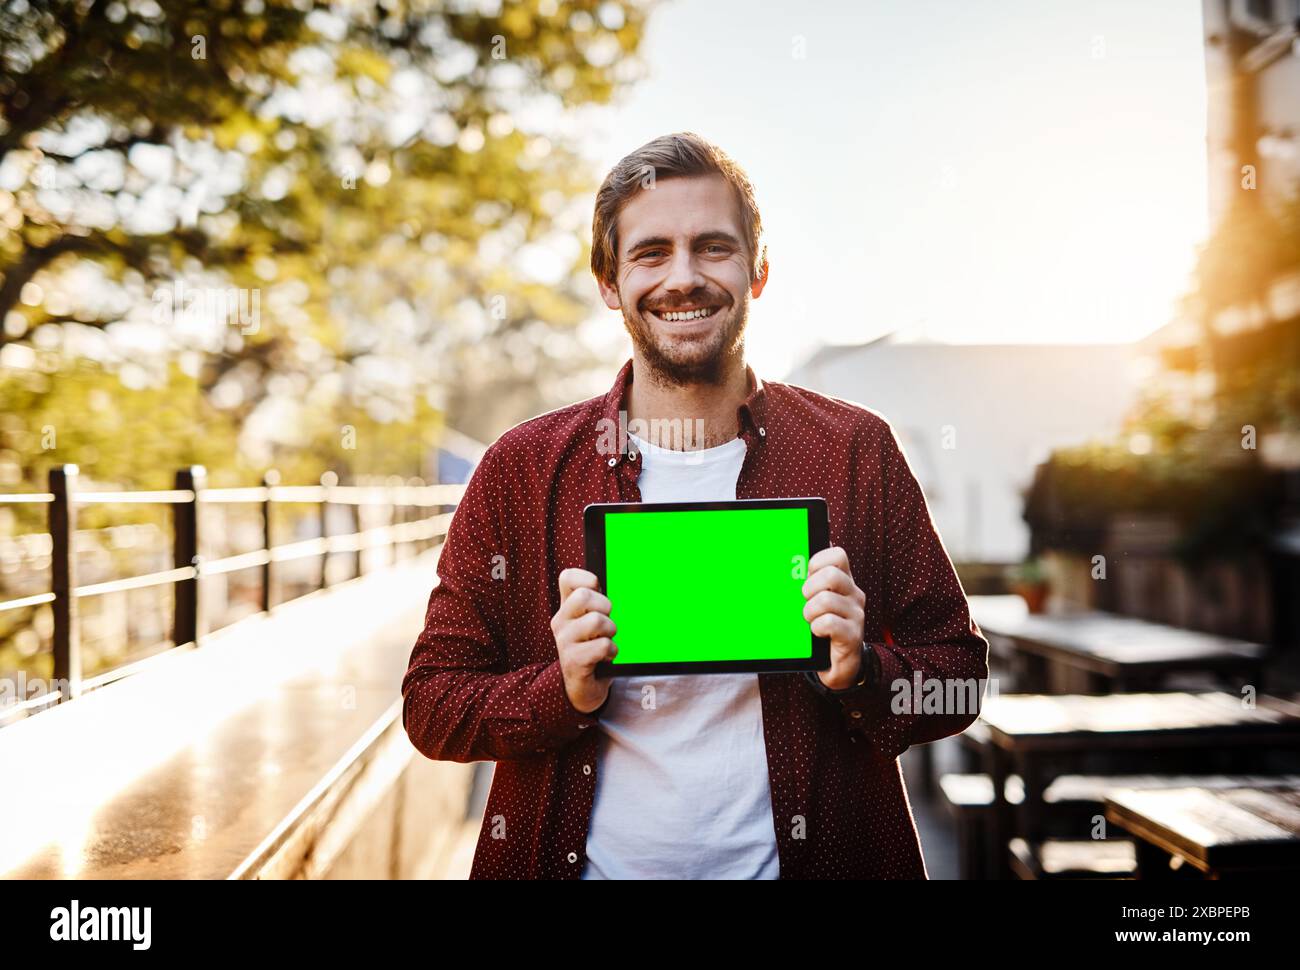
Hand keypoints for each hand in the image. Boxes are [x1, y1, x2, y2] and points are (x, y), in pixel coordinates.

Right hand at [552, 568, 617, 713]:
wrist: (584, 687)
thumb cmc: (593, 648)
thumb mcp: (593, 623)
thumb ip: (597, 603)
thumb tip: (619, 583)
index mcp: (566, 608)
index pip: (567, 577)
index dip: (587, 578)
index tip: (598, 592)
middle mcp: (561, 621)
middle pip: (584, 596)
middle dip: (604, 607)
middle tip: (607, 622)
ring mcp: (564, 641)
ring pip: (596, 620)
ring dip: (611, 631)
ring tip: (607, 640)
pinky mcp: (574, 661)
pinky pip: (603, 645)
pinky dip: (612, 651)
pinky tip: (606, 657)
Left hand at [801, 546, 866, 689]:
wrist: (837, 663)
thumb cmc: (822, 627)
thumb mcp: (816, 602)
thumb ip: (809, 583)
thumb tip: (787, 562)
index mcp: (844, 581)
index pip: (838, 555)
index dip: (818, 561)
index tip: (807, 574)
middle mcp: (853, 594)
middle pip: (831, 575)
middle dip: (809, 588)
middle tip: (805, 601)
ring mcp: (855, 614)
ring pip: (826, 600)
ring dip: (809, 612)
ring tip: (809, 620)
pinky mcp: (853, 634)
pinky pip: (828, 622)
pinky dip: (816, 627)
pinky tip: (817, 632)